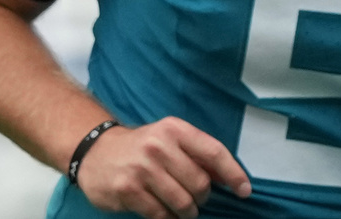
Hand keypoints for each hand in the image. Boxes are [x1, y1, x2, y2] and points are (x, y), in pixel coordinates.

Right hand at [74, 118, 250, 217]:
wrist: (96, 151)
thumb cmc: (142, 147)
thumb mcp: (169, 138)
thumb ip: (197, 154)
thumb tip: (228, 177)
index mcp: (175, 129)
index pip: (214, 151)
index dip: (233, 173)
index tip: (244, 190)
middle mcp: (159, 146)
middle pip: (199, 183)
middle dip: (202, 197)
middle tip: (196, 200)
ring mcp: (142, 169)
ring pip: (181, 202)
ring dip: (187, 212)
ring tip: (183, 209)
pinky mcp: (128, 190)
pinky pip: (160, 214)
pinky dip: (167, 218)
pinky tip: (164, 213)